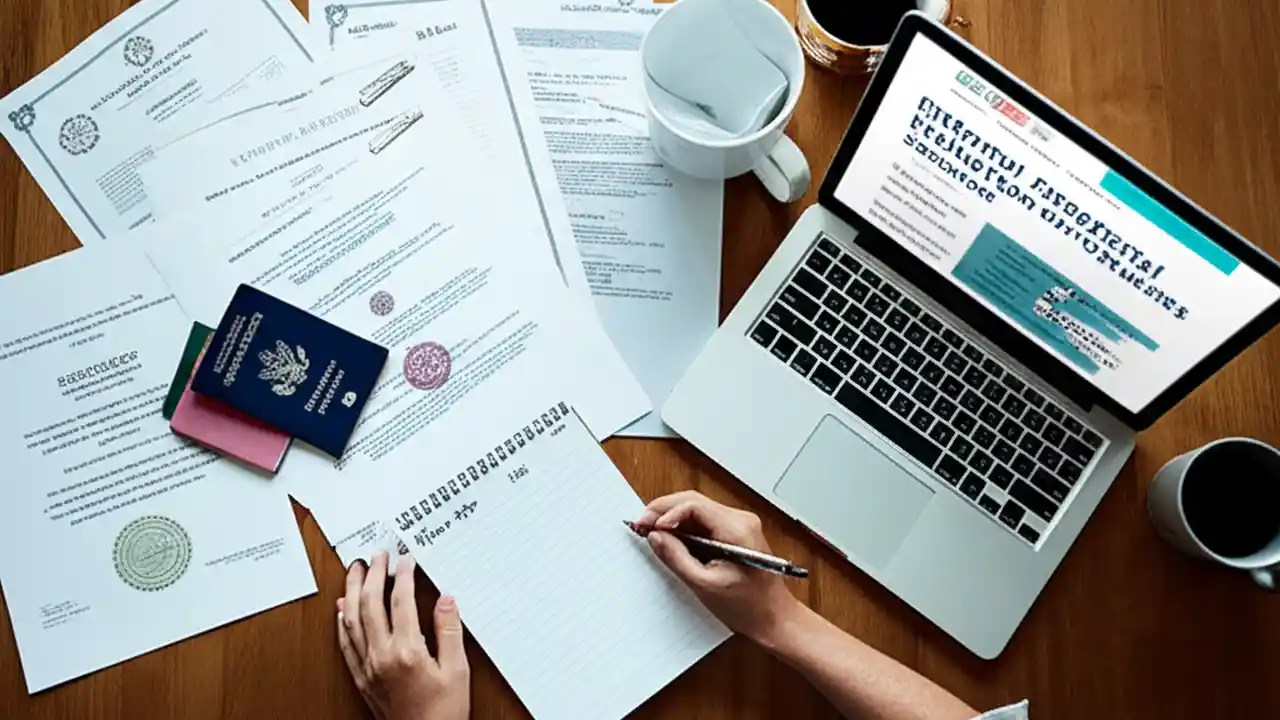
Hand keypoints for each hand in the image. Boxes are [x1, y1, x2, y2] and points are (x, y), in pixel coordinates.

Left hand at [337, 551, 469, 719]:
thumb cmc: (443, 713)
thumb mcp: (457, 671)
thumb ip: (449, 632)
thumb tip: (446, 600)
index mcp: (406, 651)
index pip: (401, 601)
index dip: (403, 576)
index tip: (405, 561)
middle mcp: (381, 656)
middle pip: (370, 605)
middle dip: (371, 575)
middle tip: (376, 556)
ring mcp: (368, 668)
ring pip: (352, 621)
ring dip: (351, 592)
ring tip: (354, 572)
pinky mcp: (362, 679)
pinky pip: (346, 645)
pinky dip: (342, 623)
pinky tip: (342, 610)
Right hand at [633, 491, 801, 645]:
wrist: (774, 618)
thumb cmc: (748, 607)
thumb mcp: (704, 585)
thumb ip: (677, 558)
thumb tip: (655, 536)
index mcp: (737, 529)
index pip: (693, 505)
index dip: (665, 512)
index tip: (647, 526)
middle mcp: (741, 520)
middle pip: (694, 502)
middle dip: (664, 511)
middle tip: (641, 524)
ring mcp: (740, 524)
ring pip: (697, 510)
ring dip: (672, 518)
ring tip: (651, 531)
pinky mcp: (735, 532)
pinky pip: (704, 521)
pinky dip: (684, 527)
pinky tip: (669, 537)